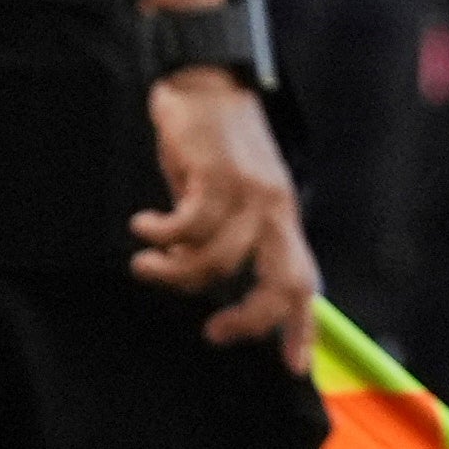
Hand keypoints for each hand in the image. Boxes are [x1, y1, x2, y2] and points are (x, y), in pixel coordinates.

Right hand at [134, 63, 316, 367]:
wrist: (205, 81)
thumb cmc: (213, 144)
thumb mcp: (230, 196)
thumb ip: (227, 236)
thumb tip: (201, 279)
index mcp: (282, 219)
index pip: (304, 281)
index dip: (303, 327)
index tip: (295, 367)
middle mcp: (276, 210)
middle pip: (283, 282)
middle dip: (251, 319)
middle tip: (213, 331)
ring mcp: (251, 193)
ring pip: (218, 260)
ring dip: (174, 273)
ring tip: (145, 265)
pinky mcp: (217, 174)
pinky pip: (187, 226)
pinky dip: (159, 236)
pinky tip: (144, 226)